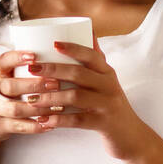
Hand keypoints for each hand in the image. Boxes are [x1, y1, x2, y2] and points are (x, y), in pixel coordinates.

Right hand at [0, 47, 65, 143]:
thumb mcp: (2, 79)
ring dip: (39, 108)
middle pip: (11, 86)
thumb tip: (53, 54)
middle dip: (34, 85)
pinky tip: (50, 124)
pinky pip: (18, 127)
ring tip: (57, 106)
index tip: (34, 55)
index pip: (2, 62)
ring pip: (16, 109)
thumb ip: (19, 70)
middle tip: (55, 83)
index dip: (17, 57)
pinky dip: (35, 126)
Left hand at [22, 35, 148, 159]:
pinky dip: (59, 120)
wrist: (130, 134)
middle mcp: (109, 85)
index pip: (91, 55)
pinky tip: (43, 120)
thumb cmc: (110, 104)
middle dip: (53, 70)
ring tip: (31, 99)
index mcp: (107, 73)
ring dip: (50, 97)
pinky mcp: (103, 123)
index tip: (53, 44)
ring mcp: (107, 104)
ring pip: (75, 96)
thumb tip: (89, 29)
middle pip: (79, 73)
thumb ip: (96, 59)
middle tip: (32, 69)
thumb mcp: (107, 80)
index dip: (73, 48)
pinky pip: (77, 120)